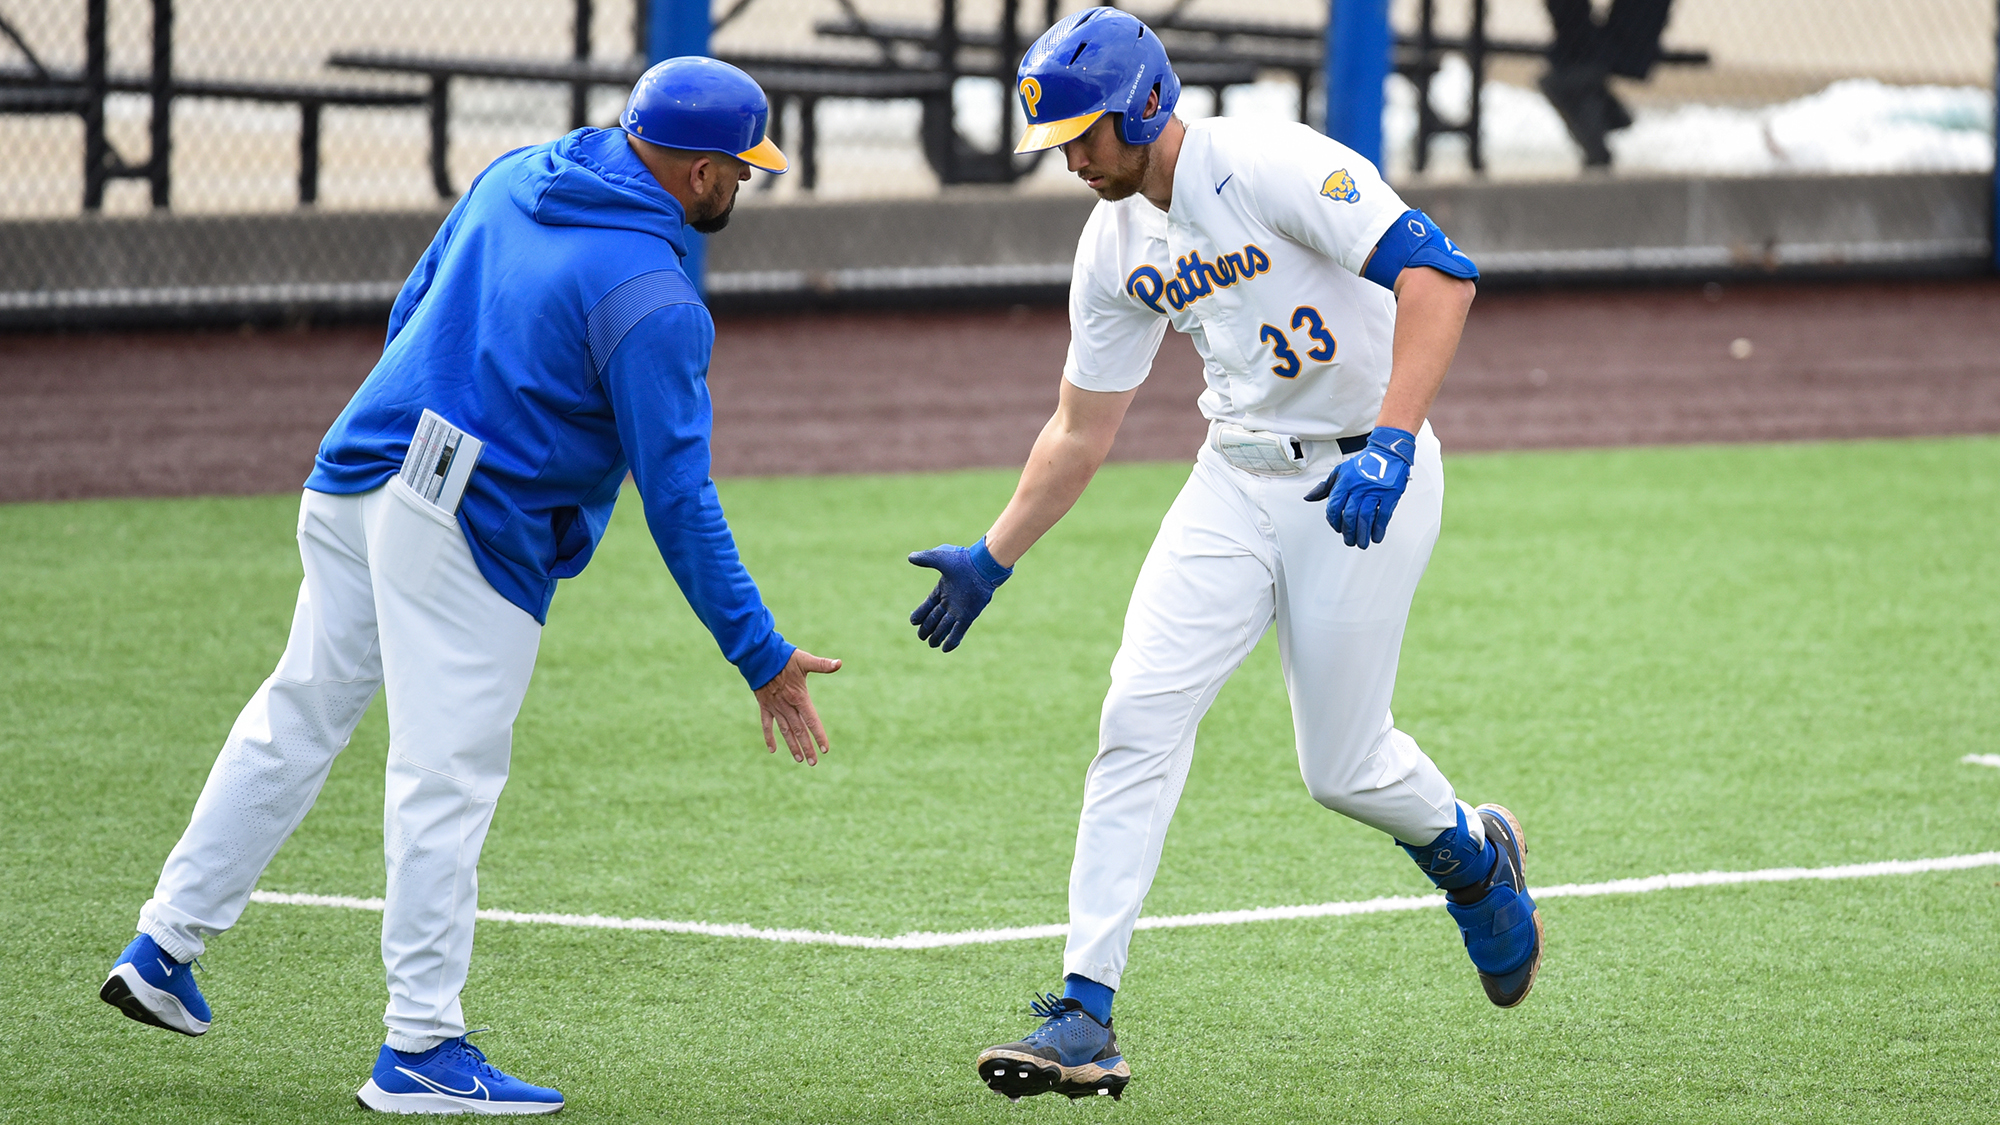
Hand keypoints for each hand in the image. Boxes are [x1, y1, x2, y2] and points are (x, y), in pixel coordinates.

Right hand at [753, 648, 840, 764]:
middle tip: (814, 762)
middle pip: (799, 730)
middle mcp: (787, 706)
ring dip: (792, 745)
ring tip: (799, 759)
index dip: (819, 735)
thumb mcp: (804, 660)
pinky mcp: (764, 705)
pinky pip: (766, 724)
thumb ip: (822, 664)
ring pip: (785, 731)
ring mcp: (775, 707)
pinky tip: (772, 750)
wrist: (759, 656)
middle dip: (807, 747)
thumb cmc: (783, 657)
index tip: (825, 750)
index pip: (812, 721)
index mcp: (799, 697)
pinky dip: (769, 737)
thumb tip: (840, 663)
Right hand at [908, 538, 1012, 651]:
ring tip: (931, 644)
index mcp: (942, 589)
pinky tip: (945, 649)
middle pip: (935, 618)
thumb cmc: (963, 560)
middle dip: (927, 628)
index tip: (913, 622)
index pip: (928, 605)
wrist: (982, 566)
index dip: (920, 614)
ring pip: (945, 626)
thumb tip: (910, 557)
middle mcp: (950, 601)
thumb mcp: (940, 558)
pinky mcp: (968, 615)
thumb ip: (925, 559)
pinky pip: (958, 631)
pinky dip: (952, 640)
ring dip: (937, 636)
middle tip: (921, 636)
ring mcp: (959, 609)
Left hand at [1304, 426, 1416, 548]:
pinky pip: (1383, 515)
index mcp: (1345, 482)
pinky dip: (1379, 528)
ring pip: (1365, 517)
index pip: (1335, 506)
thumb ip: (1324, 487)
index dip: (1334, 521)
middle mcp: (1359, 487)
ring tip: (1362, 543)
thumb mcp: (1340, 472)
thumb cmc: (1363, 463)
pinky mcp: (1390, 494)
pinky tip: (1376, 536)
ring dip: (1363, 534)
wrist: (1387, 452)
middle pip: (1350, 515)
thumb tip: (1308, 497)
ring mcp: (1375, 491)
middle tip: (1349, 541)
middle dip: (1348, 532)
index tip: (1337, 528)